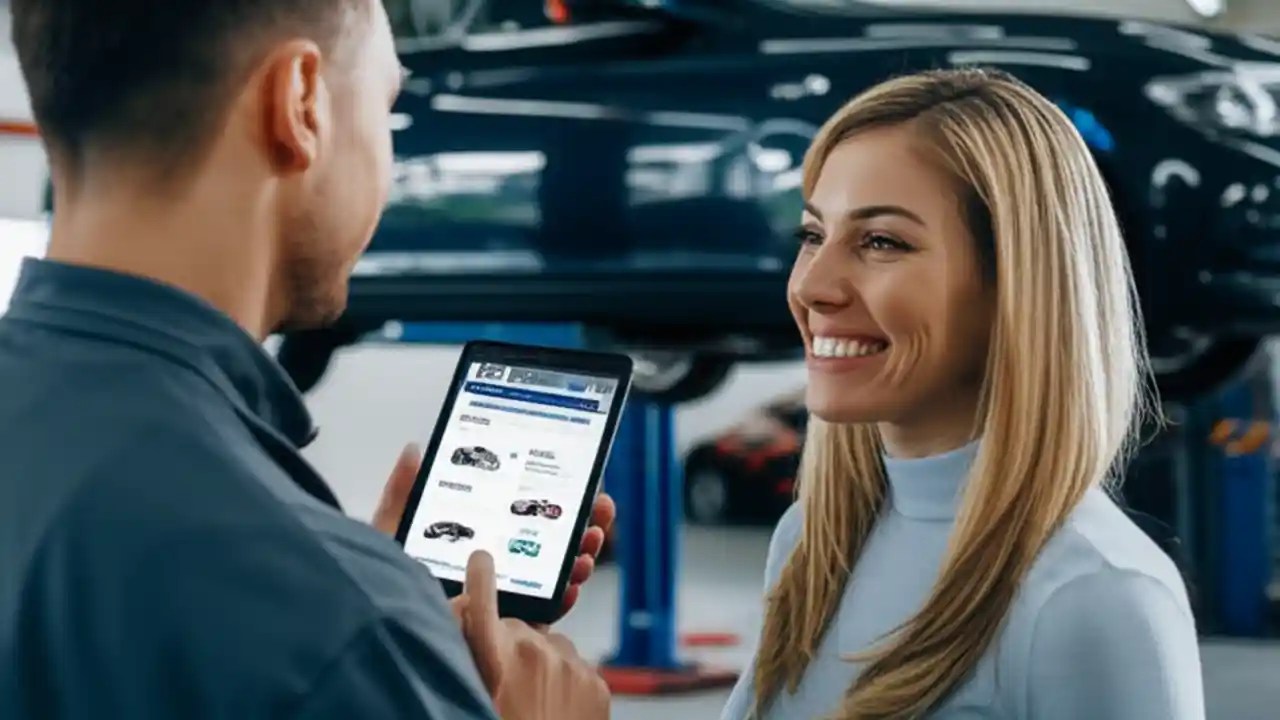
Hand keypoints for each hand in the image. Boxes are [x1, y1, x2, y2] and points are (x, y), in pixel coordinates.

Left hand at [373, 443, 616, 620]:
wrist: (380, 632)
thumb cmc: (379, 586)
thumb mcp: (388, 533)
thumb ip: (401, 493)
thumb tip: (416, 449)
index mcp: (469, 541)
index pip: (518, 514)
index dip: (550, 498)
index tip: (576, 482)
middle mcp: (490, 570)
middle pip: (545, 541)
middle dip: (578, 522)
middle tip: (598, 506)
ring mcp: (501, 598)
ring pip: (553, 573)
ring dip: (579, 554)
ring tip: (590, 539)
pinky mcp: (504, 629)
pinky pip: (544, 613)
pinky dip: (565, 596)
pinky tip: (573, 579)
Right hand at [457, 551, 609, 719]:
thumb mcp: (474, 692)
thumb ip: (471, 660)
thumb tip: (468, 628)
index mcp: (493, 658)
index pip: (481, 604)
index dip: (480, 579)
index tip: (480, 558)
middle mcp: (532, 653)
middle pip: (518, 631)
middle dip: (510, 647)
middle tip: (504, 686)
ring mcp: (569, 666)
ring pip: (550, 650)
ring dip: (541, 667)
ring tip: (532, 705)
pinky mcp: (597, 683)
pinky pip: (577, 670)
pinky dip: (566, 684)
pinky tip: (555, 712)